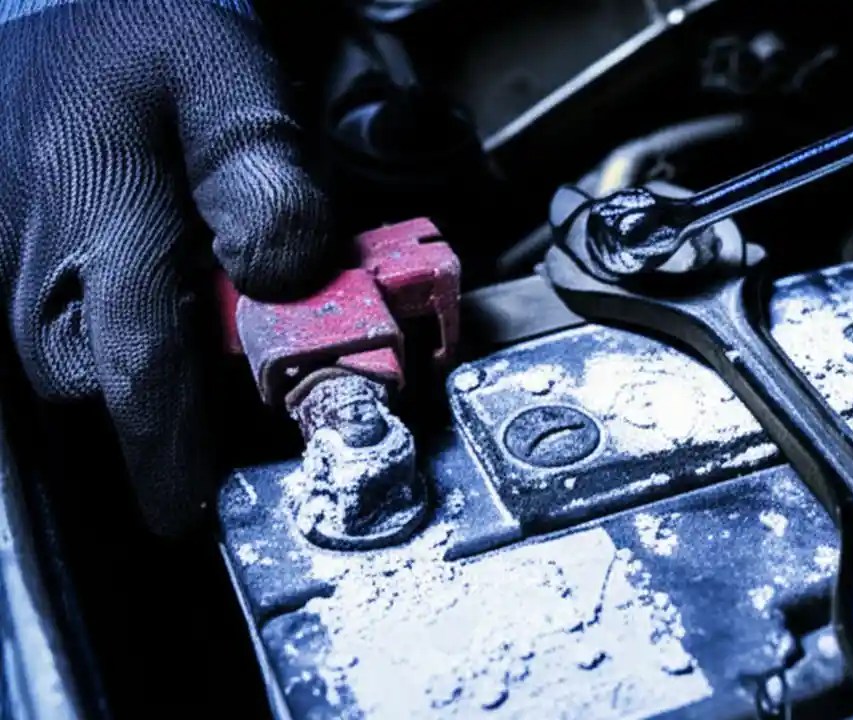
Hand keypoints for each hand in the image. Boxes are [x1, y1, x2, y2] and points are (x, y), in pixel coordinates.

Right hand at [0, 1, 335, 534]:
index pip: (138, 363)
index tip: (192, 507)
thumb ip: (268, 188)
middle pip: (111, 387)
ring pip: (86, 374)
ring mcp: (11, 278)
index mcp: (98, 209)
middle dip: (189, 402)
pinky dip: (130, 349)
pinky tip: (177, 308)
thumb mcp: (236, 90)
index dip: (172, 449)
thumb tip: (285, 285)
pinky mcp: (14, 289)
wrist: (77, 29)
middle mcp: (35, 263)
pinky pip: (70, 348)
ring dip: (162, 373)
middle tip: (266, 370)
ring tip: (223, 319)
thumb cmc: (153, 54)